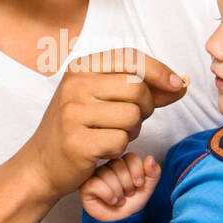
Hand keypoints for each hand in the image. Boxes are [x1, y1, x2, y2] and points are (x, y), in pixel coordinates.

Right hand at [19, 51, 186, 202]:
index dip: (159, 70)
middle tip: (132, 120)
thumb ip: (141, 89)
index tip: (178, 84)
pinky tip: (102, 150)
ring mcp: (72, 113)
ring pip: (132, 117)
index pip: (130, 58)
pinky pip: (120, 142)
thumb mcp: (103, 99)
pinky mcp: (76, 142)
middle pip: (136, 88)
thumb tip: (180, 84)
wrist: (41, 164)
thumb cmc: (78, 128)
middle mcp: (74, 86)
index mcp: (80, 68)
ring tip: (114, 134)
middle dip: (146, 107)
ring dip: (132, 131)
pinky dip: (119, 149)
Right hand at [80, 152, 160, 220]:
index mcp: (122, 163)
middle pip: (119, 165)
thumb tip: (150, 159)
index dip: (137, 172)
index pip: (131, 157)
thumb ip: (153, 173)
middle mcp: (108, 166)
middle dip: (127, 184)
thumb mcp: (147, 189)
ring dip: (118, 193)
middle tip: (127, 194)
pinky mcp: (86, 186)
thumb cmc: (131, 204)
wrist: (121, 222)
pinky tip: (110, 201)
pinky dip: (108, 196)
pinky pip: (97, 184)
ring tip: (119, 199)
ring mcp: (95, 175)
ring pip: (108, 175)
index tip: (138, 184)